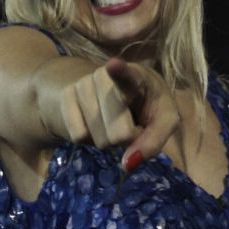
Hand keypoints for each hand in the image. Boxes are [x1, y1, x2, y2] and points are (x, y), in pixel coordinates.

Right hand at [54, 58, 179, 171]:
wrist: (110, 93)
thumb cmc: (144, 106)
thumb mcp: (162, 121)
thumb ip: (153, 142)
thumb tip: (128, 164)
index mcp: (138, 76)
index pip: (128, 75)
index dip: (120, 71)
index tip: (112, 65)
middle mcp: (107, 75)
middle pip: (118, 132)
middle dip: (126, 139)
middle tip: (129, 125)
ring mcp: (84, 83)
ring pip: (98, 138)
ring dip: (108, 140)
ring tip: (111, 122)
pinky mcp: (67, 96)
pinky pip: (78, 136)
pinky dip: (89, 139)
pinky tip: (94, 123)